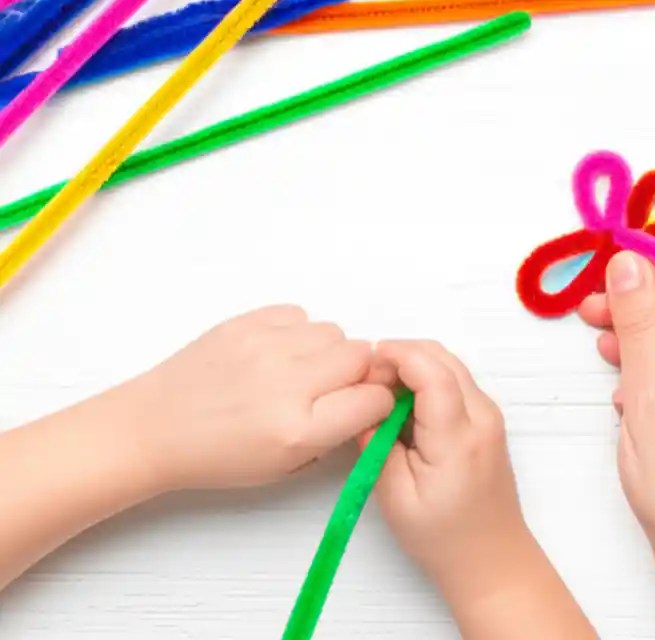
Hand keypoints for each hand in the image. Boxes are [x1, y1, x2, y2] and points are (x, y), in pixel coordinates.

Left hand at [120, 305, 392, 491]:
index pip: (373, 399)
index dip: (374, 403)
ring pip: (332, 331)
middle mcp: (286, 384)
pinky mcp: (244, 323)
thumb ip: (334, 434)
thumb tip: (369, 399)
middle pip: (360, 355)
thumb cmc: (219, 455)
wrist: (153, 429)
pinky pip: (299, 314)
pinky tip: (275, 353)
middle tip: (327, 388)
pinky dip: (296, 332)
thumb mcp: (286, 466)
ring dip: (325, 350)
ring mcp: (264, 347)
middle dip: (354, 373)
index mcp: (298, 431)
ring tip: (296, 370)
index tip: (361, 406)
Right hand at [369, 341, 594, 639]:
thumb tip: (365, 407)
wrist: (492, 558)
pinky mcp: (488, 422)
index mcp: (459, 437)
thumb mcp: (396, 497)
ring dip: (414, 367)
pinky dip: (428, 381)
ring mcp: (490, 417)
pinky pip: (456, 384)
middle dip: (402, 356)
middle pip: (443, 358)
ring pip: (450, 366)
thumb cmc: (444, 538)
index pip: (432, 371)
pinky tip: (404, 408)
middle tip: (368, 382)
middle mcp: (483, 417)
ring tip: (381, 396)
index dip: (396, 356)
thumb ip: (377, 446)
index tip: (365, 368)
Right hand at [581, 251, 654, 639]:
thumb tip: (628, 264)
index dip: (646, 281)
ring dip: (637, 342)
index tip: (604, 273)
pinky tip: (624, 385)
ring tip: (602, 345)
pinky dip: (649, 369)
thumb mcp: (648, 390)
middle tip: (590, 310)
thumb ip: (639, 322)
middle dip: (636, 313)